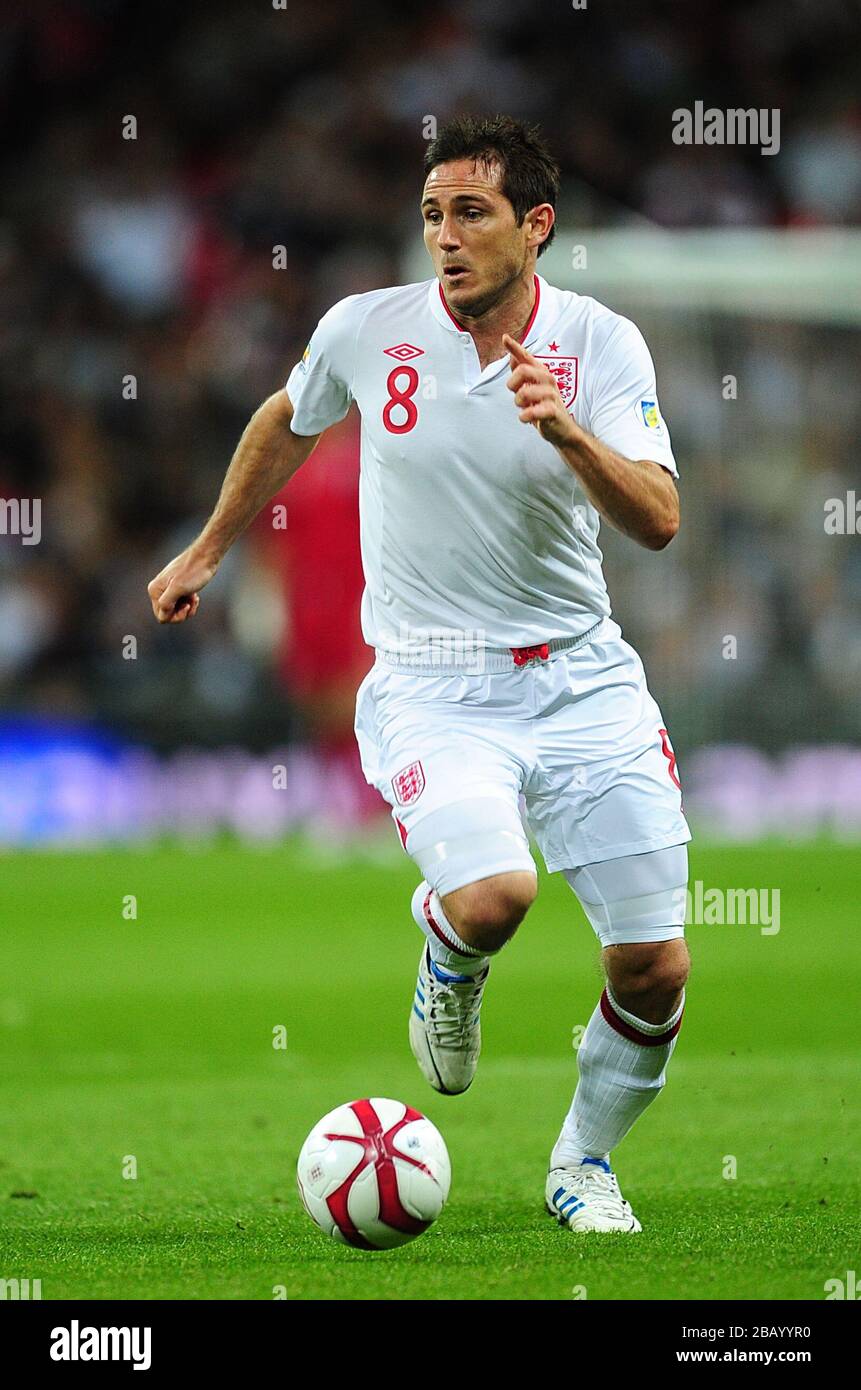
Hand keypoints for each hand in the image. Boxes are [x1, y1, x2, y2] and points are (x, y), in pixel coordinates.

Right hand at [147, 544, 217, 623]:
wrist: (205, 557)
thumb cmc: (193, 571)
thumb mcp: (179, 589)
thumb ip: (166, 602)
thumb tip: (161, 614)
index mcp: (155, 590)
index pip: (162, 616)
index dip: (175, 616)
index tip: (187, 606)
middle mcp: (158, 590)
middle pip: (168, 614)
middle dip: (182, 612)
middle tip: (192, 603)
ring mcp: (167, 589)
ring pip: (175, 610)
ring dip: (187, 608)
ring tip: (195, 598)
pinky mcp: (177, 588)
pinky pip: (180, 603)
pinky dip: (189, 603)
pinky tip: (195, 596)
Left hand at [503, 334, 578, 449]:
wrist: (561, 429)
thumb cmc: (544, 407)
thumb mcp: (532, 387)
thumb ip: (522, 372)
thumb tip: (512, 355)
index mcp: (541, 372)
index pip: (526, 357)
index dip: (514, 347)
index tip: (504, 338)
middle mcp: (547, 379)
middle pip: (522, 371)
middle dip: (513, 385)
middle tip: (518, 395)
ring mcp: (551, 394)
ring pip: (524, 393)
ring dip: (519, 404)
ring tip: (525, 408)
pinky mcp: (552, 410)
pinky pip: (532, 411)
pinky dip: (524, 417)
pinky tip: (527, 419)